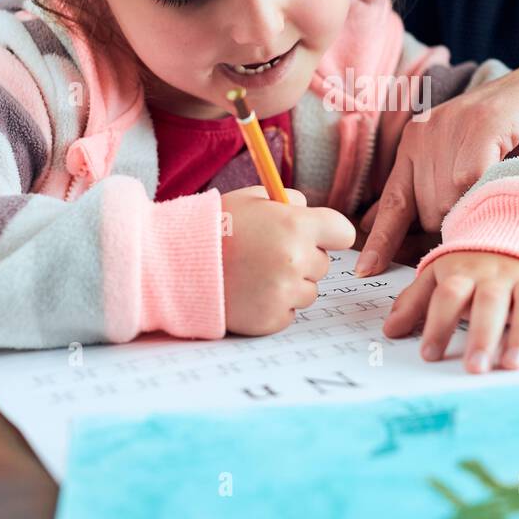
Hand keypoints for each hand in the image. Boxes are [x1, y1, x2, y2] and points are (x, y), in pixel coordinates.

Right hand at [220, 186, 355, 335]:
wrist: (175, 264)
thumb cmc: (214, 227)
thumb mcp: (252, 198)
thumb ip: (289, 201)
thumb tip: (310, 210)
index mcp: (296, 226)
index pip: (343, 233)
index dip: (329, 234)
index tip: (316, 236)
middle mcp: (296, 261)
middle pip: (324, 264)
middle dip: (303, 258)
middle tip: (267, 253)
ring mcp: (285, 293)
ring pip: (309, 291)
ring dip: (290, 284)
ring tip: (255, 273)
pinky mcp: (272, 319)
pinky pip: (289, 313)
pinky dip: (274, 305)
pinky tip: (249, 292)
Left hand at [355, 53, 518, 274]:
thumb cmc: (515, 137)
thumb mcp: (464, 164)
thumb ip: (430, 193)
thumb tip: (384, 228)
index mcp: (414, 143)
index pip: (393, 203)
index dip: (382, 240)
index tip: (365, 270)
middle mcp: (426, 133)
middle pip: (428, 211)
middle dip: (456, 223)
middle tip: (486, 210)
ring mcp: (452, 125)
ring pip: (450, 200)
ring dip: (477, 209)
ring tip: (501, 192)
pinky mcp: (482, 122)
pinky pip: (471, 178)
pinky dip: (487, 189)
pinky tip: (503, 181)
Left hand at [382, 250, 518, 373]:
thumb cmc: (474, 262)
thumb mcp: (440, 272)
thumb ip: (415, 301)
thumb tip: (390, 331)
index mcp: (464, 270)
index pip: (448, 295)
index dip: (437, 324)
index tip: (429, 355)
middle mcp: (498, 273)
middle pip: (489, 302)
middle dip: (482, 335)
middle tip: (474, 368)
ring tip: (512, 365)